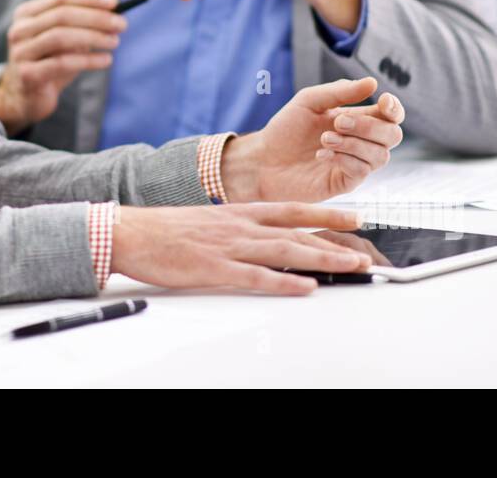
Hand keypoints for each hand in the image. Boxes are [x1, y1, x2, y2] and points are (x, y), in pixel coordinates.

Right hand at [0, 0, 126, 134]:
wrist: (25, 97)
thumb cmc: (49, 62)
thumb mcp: (65, 40)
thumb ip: (83, 26)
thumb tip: (115, 15)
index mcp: (27, 13)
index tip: (115, 1)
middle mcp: (20, 29)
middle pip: (62, 15)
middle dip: (96, 18)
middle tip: (121, 24)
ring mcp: (21, 52)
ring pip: (61, 37)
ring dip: (94, 37)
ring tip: (115, 42)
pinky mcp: (28, 75)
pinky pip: (62, 63)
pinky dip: (88, 60)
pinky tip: (106, 60)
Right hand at [111, 203, 372, 294]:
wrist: (132, 232)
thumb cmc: (166, 230)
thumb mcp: (208, 221)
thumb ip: (236, 228)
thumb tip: (259, 239)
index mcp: (239, 212)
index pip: (291, 209)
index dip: (325, 213)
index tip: (352, 216)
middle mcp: (240, 225)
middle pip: (296, 230)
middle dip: (334, 238)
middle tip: (364, 246)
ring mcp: (229, 245)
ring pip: (285, 250)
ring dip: (322, 258)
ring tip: (350, 265)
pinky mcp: (215, 268)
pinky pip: (257, 276)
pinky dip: (285, 281)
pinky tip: (306, 287)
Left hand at [220, 77, 403, 201]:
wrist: (263, 159)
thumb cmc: (285, 128)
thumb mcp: (310, 101)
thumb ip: (340, 91)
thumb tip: (372, 82)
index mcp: (357, 119)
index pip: (391, 116)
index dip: (395, 109)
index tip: (383, 101)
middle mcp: (361, 142)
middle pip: (392, 135)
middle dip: (369, 126)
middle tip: (338, 122)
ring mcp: (355, 164)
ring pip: (380, 155)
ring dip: (354, 143)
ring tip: (324, 139)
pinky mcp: (345, 183)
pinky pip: (362, 171)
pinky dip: (344, 159)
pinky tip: (321, 155)